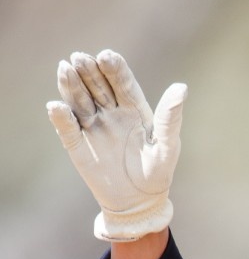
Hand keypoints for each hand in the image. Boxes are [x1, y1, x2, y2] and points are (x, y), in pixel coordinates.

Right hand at [47, 50, 185, 241]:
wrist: (139, 203)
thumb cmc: (158, 172)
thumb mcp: (167, 146)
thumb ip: (170, 119)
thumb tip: (182, 87)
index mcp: (135, 109)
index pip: (123, 84)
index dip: (115, 69)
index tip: (107, 55)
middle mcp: (111, 113)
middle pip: (97, 86)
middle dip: (89, 71)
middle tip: (81, 57)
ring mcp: (93, 127)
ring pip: (80, 101)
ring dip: (71, 86)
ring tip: (65, 69)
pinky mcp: (78, 144)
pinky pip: (67, 128)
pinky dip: (61, 118)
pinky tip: (56, 107)